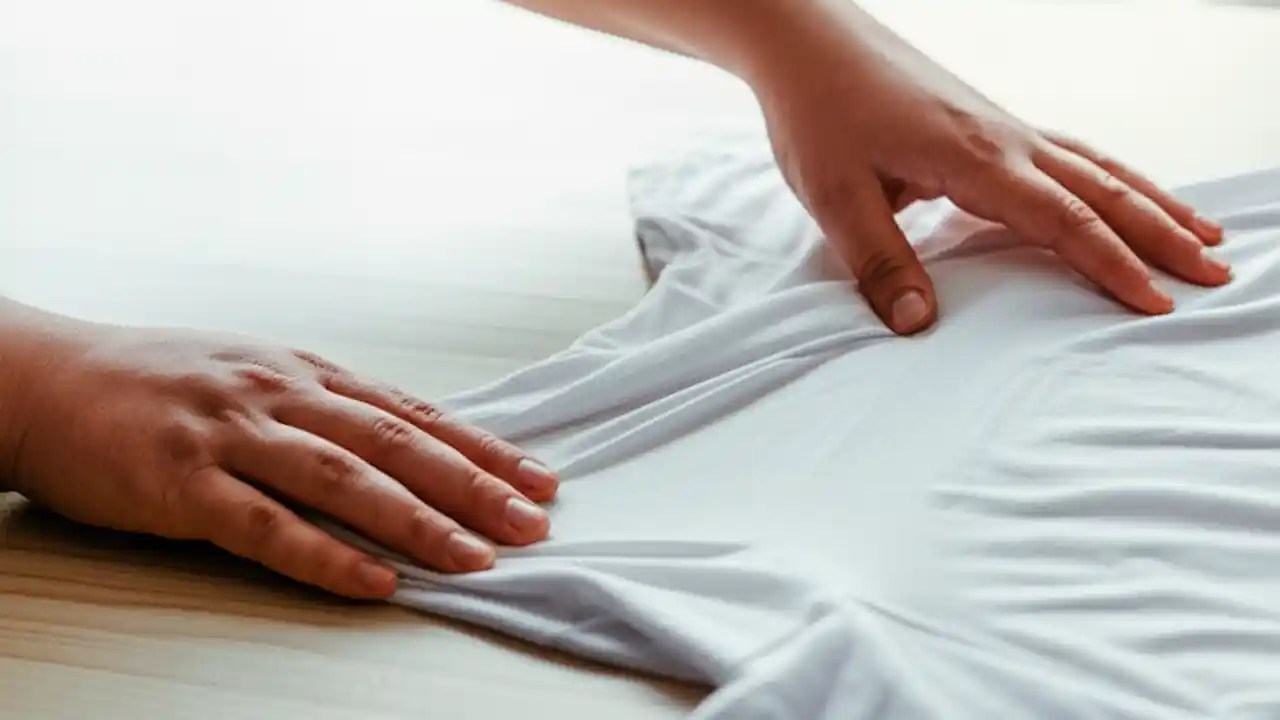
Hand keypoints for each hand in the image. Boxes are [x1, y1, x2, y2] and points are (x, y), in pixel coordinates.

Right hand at [4, 323, 557, 597]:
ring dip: (417, 522)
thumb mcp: (257, 375)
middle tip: (530, 523)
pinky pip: (265, 525)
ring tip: (472, 559)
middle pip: (395, 444)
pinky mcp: (183, 481)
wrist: (49, 379)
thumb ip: (327, 408)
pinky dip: (324, 556)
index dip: (482, 448)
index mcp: (306, 372)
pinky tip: (372, 582)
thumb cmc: (161, 381)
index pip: (414, 413)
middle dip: (472, 486)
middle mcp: (281, 395)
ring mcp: (233, 435)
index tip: (538, 480)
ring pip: (343, 480)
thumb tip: (408, 448)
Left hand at [744, 2, 1228, 333]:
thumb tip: (919, 325)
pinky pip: (1073, 152)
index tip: (1154, 303)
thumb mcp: (835, 197)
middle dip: (1162, 234)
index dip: (1110, 264)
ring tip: (1203, 232)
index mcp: (975, 158)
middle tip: (1216, 273)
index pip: (1062, 218)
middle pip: (1103, 188)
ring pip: (1098, 164)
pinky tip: (1127, 192)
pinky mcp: (991, 125)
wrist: (810, 44)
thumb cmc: (819, 116)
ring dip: (1153, 200)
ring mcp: (1003, 127)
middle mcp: (1004, 139)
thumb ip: (879, 263)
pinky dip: (1113, 176)